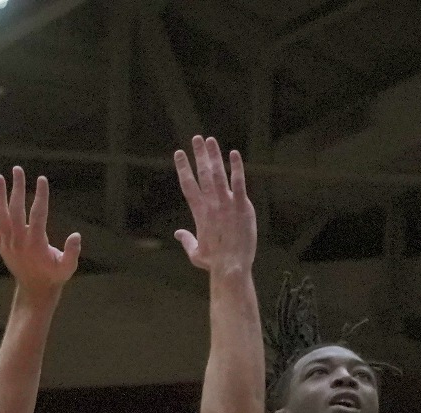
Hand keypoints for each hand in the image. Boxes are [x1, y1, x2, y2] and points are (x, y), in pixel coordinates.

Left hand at [0, 168, 80, 294]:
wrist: (34, 289)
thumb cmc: (54, 276)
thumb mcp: (68, 267)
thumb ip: (72, 252)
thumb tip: (76, 235)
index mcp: (36, 244)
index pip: (38, 214)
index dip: (41, 196)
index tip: (42, 179)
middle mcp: (18, 241)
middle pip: (16, 210)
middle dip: (17, 188)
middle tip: (18, 169)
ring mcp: (7, 242)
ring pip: (0, 215)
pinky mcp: (0, 244)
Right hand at [173, 135, 254, 274]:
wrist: (231, 267)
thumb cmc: (214, 262)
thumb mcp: (195, 253)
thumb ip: (186, 240)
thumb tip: (178, 233)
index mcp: (199, 212)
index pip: (188, 185)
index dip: (182, 168)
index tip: (178, 153)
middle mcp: (211, 204)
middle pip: (202, 174)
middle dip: (198, 154)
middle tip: (196, 138)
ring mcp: (226, 204)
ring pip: (218, 174)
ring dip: (214, 155)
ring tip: (210, 140)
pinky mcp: (242, 207)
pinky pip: (239, 183)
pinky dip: (236, 168)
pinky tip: (234, 153)